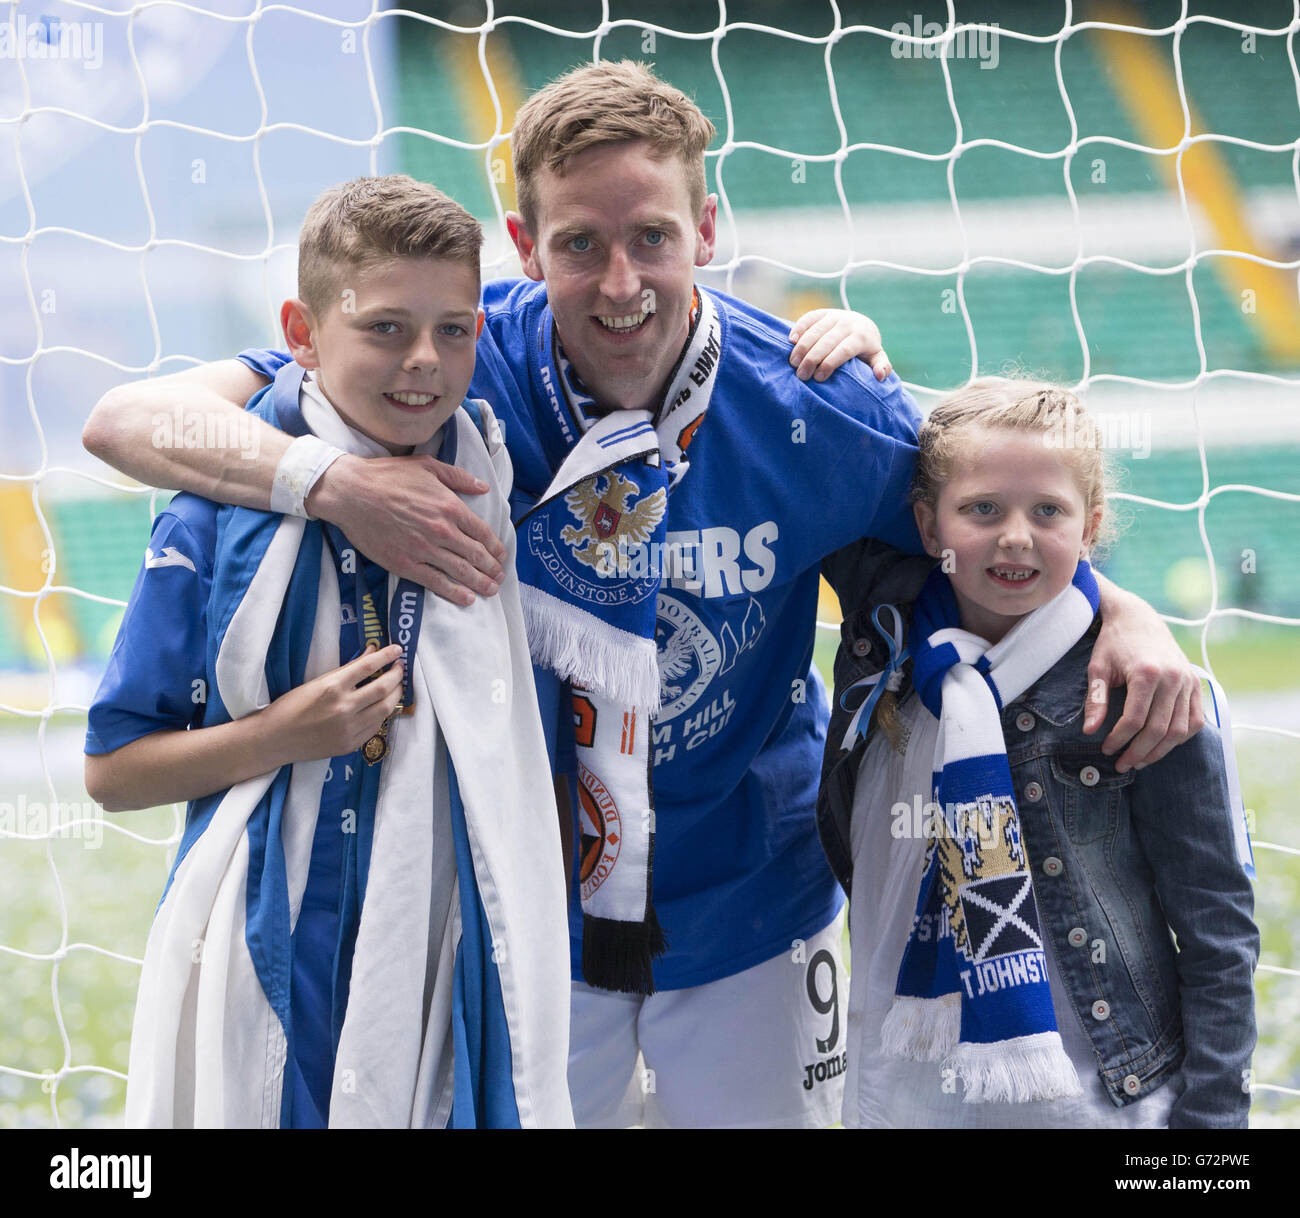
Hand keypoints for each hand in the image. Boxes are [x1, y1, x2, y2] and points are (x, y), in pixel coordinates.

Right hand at [264, 644, 404, 764]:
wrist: (274, 739)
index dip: (386, 656)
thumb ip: (347, 669)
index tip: (397, 649)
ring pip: (385, 709)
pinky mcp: (351, 745)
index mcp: (332, 688)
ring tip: (396, 685)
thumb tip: (372, 652)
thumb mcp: (317, 682)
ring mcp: (349, 729)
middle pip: (384, 689)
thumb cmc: (292, 706)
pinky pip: (376, 726)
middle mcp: (343, 708)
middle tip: (399, 667)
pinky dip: (382, 713)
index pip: (368, 667)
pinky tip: (381, 705)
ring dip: (395, 694)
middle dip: (397, 675)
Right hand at [307, 453, 506, 604]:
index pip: (482, 532)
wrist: (351, 492)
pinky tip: (467, 598)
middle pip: (476, 554)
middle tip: (499, 576)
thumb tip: (483, 486)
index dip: (495, 547)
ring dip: (480, 582)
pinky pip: (436, 582)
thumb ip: (458, 477)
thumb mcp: (427, 466)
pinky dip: (454, 592)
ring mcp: (424, 549)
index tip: (501, 555)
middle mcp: (442, 530)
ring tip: (491, 590)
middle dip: (492, 568)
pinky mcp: (406, 564)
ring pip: (461, 571)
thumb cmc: (387, 475)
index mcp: (450, 506)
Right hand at [788, 309, 893, 382]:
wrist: (862, 325)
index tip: (819, 377)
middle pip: (827, 341)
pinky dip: (799, 328)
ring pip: (815, 330)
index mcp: (861, 336)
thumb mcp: (876, 358)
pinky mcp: (822, 312)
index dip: (830, 363)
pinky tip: (791, 341)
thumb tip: (879, 376)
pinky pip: (808, 318)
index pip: (844, 349)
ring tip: (793, 362)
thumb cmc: (866, 348)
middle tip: (801, 374)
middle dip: (812, 358)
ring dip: (802, 346)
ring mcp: (834, 315)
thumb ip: (881, 366)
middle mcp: (847, 323)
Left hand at [1085, 590, 1203, 771]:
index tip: (1107, 750)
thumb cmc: (1113, 644)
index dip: (1120, 740)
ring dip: (1161, 751)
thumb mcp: (1098, 668)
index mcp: (1147, 673)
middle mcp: (1173, 678)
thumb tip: (1089, 731)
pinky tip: (1162, 746)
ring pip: (1180, 729)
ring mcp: (1188, 681)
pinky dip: (1181, 737)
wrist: (1138, 619)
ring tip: (1140, 761)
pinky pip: (1195, 720)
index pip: (1135, 720)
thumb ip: (1096, 700)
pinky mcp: (1196, 684)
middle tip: (1122, 765)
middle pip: (1159, 729)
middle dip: (1139, 752)